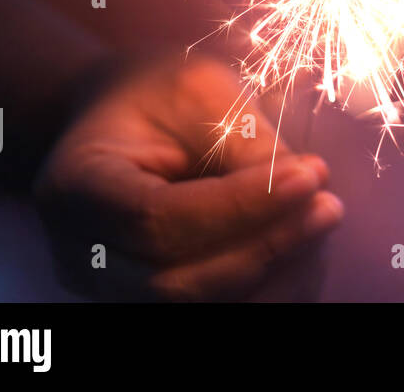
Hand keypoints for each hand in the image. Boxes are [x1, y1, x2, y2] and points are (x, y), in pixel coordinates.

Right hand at [35, 55, 341, 299]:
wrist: (119, 123)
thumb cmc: (158, 98)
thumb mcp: (199, 93)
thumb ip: (243, 141)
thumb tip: (307, 189)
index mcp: (75, 188)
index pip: (156, 220)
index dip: (239, 208)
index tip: (307, 177)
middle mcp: (82, 255)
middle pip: (176, 282)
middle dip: (266, 247)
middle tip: (328, 205)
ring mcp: (113, 292)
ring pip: (202, 308)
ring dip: (277, 272)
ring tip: (321, 219)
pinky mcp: (153, 304)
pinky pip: (221, 309)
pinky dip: (272, 287)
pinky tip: (307, 246)